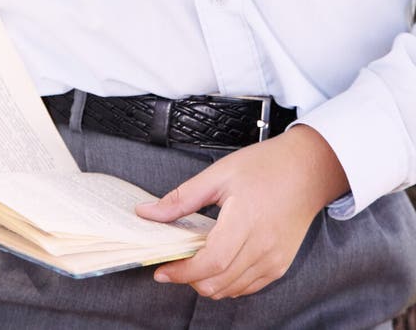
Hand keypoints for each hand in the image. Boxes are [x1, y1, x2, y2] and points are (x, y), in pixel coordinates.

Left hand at [135, 124, 348, 298]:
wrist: (308, 169)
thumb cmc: (265, 166)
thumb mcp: (218, 174)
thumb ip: (181, 198)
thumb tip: (148, 212)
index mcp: (246, 220)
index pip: (211, 262)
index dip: (183, 272)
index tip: (162, 270)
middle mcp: (263, 246)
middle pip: (218, 282)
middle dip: (189, 280)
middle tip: (172, 265)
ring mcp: (274, 259)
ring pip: (231, 290)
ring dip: (207, 283)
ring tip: (193, 262)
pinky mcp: (280, 265)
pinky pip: (248, 286)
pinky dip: (227, 283)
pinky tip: (217, 264)